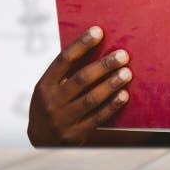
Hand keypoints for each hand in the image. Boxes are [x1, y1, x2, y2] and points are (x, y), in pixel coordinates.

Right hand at [27, 26, 132, 146]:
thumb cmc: (54, 101)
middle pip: (81, 80)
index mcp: (44, 85)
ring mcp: (62, 121)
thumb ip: (70, 69)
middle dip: (104, 66)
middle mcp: (51, 103)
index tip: (98, 31)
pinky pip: (97, 119)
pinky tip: (124, 95)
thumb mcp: (52, 86)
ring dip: (111, 84)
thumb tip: (99, 40)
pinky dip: (111, 106)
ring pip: (90, 100)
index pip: (64, 60)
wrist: (42, 139)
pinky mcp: (75, 136)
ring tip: (127, 72)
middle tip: (123, 55)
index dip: (81, 44)